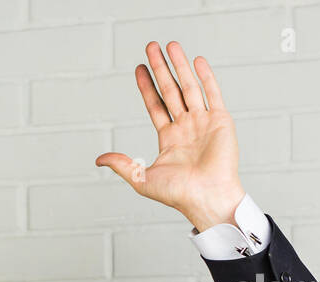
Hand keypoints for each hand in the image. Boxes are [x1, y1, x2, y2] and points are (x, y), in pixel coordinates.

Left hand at [95, 41, 244, 232]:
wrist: (207, 198)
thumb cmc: (178, 194)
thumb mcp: (141, 178)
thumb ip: (122, 164)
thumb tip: (99, 159)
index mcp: (168, 138)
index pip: (155, 105)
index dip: (146, 86)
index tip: (138, 68)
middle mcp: (185, 127)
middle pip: (170, 90)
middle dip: (160, 68)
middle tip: (151, 47)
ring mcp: (203, 122)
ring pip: (189, 87)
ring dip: (179, 66)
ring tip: (170, 45)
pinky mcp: (220, 120)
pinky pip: (212, 93)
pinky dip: (205, 77)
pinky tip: (196, 61)